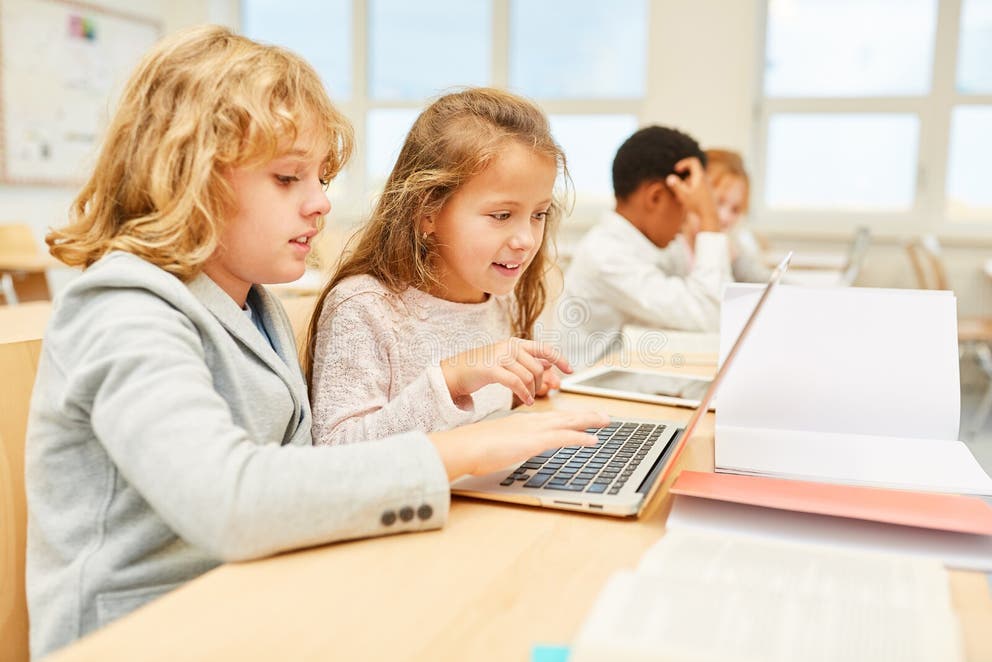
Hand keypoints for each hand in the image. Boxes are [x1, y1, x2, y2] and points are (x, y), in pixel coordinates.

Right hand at [428, 410, 611, 479]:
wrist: (465, 446)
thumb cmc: (474, 447)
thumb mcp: (496, 443)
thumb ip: (508, 444)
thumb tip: (510, 450)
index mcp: (522, 422)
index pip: (551, 418)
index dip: (569, 418)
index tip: (581, 418)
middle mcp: (531, 422)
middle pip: (564, 416)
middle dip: (586, 416)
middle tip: (604, 416)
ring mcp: (533, 430)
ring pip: (568, 422)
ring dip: (589, 421)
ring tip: (606, 421)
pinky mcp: (534, 441)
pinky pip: (564, 438)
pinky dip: (581, 438)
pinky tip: (593, 440)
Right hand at [441, 338, 570, 405]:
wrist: (454, 372)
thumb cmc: (481, 369)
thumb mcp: (507, 362)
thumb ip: (527, 363)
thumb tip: (551, 366)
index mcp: (515, 343)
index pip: (544, 348)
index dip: (560, 358)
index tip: (570, 370)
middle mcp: (509, 346)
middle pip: (538, 367)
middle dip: (542, 383)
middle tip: (538, 393)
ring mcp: (500, 356)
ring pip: (529, 376)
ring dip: (533, 391)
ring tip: (530, 399)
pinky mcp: (491, 368)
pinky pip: (516, 383)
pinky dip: (524, 393)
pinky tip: (526, 400)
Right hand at [666, 157, 719, 232]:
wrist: (709, 215)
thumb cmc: (697, 205)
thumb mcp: (684, 195)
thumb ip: (676, 185)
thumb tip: (669, 177)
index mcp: (700, 176)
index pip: (693, 161)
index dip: (683, 162)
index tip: (676, 170)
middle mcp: (705, 179)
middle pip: (693, 170)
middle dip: (683, 175)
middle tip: (676, 182)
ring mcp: (707, 185)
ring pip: (694, 179)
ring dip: (685, 184)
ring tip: (679, 195)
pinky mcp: (707, 192)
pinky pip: (697, 186)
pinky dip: (689, 189)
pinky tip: (684, 200)